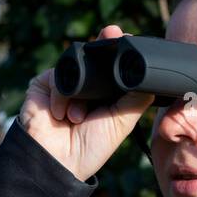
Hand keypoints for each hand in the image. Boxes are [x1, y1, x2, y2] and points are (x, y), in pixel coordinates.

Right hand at [17, 23, 154, 181]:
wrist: (59, 162)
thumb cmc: (92, 147)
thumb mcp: (123, 121)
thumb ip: (137, 97)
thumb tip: (152, 76)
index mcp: (106, 94)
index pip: (112, 66)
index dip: (119, 51)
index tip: (126, 36)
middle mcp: (86, 87)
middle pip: (94, 58)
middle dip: (102, 49)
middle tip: (111, 34)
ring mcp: (64, 84)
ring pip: (75, 66)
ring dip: (80, 92)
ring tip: (78, 118)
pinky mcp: (43, 85)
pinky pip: (56, 76)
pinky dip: (61, 95)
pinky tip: (62, 116)